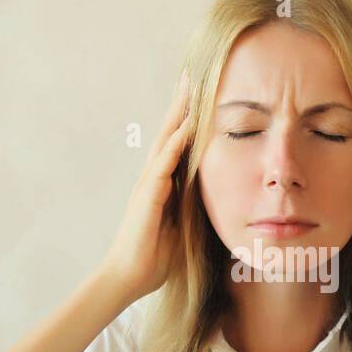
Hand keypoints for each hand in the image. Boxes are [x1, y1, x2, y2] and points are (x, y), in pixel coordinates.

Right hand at [100, 69, 192, 302]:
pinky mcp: (147, 196)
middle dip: (180, 104)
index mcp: (163, 184)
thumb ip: (196, 207)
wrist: (130, 277)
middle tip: (190, 75)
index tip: (200, 94)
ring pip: (165, 141)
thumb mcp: (185, 226)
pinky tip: (186, 126)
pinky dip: (175, 144)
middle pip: (169, 132)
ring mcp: (148, 184)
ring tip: (188, 87)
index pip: (177, 144)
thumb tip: (221, 200)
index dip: (187, 119)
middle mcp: (153, 177)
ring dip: (177, 114)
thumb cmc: (157, 257)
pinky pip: (163, 164)